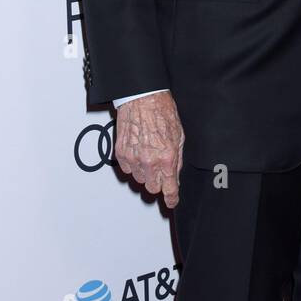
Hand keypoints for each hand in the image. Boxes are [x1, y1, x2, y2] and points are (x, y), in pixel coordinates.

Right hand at [115, 91, 183, 208]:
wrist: (143, 98)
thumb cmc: (162, 113)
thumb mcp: (179, 137)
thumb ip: (177, 160)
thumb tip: (174, 176)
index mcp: (167, 158)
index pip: (169, 188)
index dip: (171, 198)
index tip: (171, 202)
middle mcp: (149, 161)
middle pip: (152, 187)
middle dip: (158, 181)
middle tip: (160, 170)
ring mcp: (133, 158)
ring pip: (139, 179)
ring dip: (144, 172)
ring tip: (148, 155)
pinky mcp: (121, 153)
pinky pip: (127, 169)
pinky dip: (133, 164)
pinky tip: (138, 151)